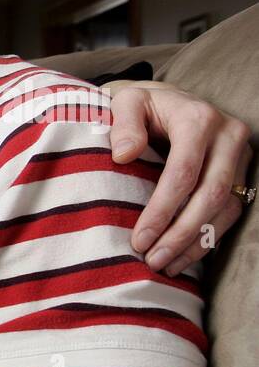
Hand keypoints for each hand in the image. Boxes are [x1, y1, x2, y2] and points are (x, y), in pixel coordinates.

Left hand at [107, 81, 253, 274]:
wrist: (171, 101)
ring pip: (226, 207)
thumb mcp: (127, 103)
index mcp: (198, 119)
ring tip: (166, 266)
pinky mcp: (243, 172)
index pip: (183, 172)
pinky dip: (209, 237)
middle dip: (181, 233)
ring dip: (197, 242)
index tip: (139, 239)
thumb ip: (123, 124)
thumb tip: (124, 155)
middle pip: (210, 194)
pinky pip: (232, 211)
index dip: (162, 209)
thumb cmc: (143, 106)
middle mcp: (228, 136)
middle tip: (153, 260)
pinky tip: (185, 256)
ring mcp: (240, 156)